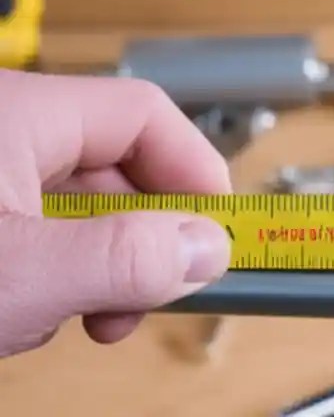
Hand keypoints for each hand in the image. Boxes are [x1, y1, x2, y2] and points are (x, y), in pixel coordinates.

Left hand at [0, 69, 231, 357]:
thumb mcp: (21, 275)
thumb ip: (124, 259)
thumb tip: (209, 247)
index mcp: (20, 111)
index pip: (144, 115)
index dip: (193, 171)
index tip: (216, 234)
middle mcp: (4, 126)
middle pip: (114, 165)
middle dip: (140, 238)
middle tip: (146, 296)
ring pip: (71, 204)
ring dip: (96, 264)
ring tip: (79, 317)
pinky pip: (31, 226)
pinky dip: (49, 270)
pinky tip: (29, 311)